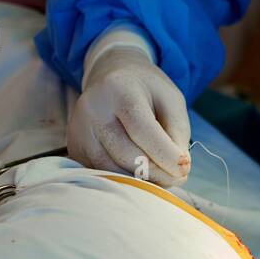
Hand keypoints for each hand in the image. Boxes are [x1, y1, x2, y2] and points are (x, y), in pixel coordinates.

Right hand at [68, 47, 191, 185]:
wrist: (111, 77)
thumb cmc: (147, 91)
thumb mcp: (171, 100)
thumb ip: (178, 132)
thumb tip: (179, 170)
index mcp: (119, 89)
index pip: (141, 129)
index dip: (165, 154)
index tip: (184, 169)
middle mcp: (92, 108)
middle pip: (126, 154)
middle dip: (157, 172)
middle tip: (178, 177)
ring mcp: (78, 130)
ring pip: (112, 170)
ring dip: (142, 181)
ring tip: (162, 176)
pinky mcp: (74, 148)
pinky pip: (102, 173)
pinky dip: (125, 179)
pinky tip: (141, 173)